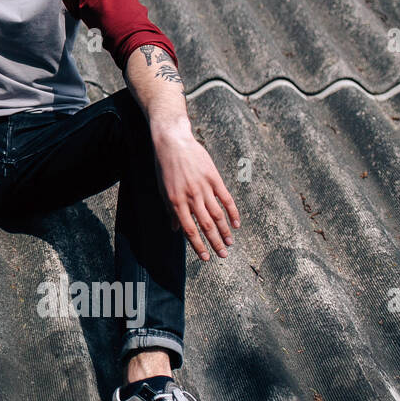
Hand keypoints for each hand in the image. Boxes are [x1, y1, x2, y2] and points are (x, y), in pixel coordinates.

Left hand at [152, 130, 240, 260]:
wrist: (173, 142)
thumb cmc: (165, 167)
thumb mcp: (162, 189)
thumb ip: (170, 210)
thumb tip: (175, 229)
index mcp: (176, 202)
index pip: (189, 230)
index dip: (198, 245)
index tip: (206, 258)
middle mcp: (191, 197)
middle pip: (206, 226)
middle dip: (215, 243)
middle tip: (223, 256)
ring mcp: (204, 187)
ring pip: (218, 215)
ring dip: (225, 231)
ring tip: (230, 243)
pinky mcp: (214, 178)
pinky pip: (226, 198)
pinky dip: (233, 212)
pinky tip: (237, 223)